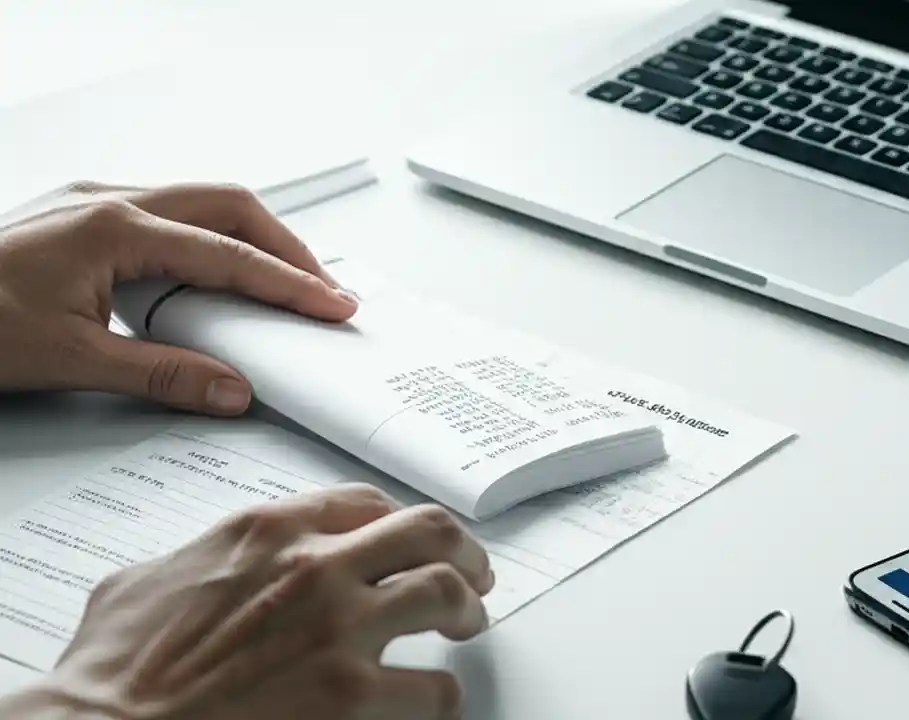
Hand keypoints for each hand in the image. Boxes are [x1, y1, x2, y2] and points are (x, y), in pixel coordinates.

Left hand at [0, 182, 357, 414]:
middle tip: (324, 288)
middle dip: (286, 245)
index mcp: (115, 229)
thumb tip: (232, 389)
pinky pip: (169, 214)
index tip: (334, 305)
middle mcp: (110, 201)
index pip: (228, 255)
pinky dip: (211, 239)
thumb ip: (163, 374)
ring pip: (201, 201)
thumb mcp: (71, 360)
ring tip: (284, 279)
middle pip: (230, 205)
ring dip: (251, 238)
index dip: (290, 283)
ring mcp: (95, 202)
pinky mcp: (83, 215)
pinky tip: (215, 272)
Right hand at [0, 484, 493, 719]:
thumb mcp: (147, 580)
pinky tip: (436, 698)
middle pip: (426, 531)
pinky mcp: (353, 695)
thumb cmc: (114, 673)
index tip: (410, 537)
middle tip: (473, 572)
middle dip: (460, 550)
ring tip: (469, 623)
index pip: (362, 502)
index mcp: (266, 532)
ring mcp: (340, 628)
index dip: (398, 520)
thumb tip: (212, 569)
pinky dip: (443, 694)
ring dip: (467, 609)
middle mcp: (314, 566)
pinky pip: (434, 687)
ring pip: (445, 592)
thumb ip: (202, 558)